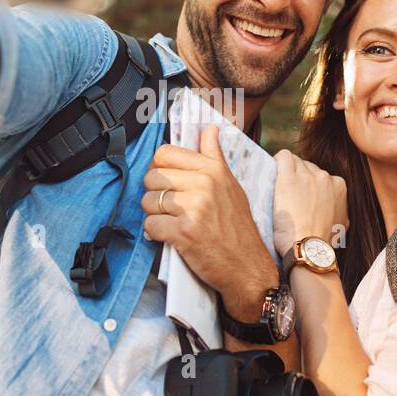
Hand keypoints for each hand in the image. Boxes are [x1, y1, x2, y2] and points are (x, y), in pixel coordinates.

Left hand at [142, 125, 277, 310]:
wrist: (247, 267)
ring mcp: (193, 208)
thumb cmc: (238, 228)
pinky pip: (150, 224)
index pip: (165, 153)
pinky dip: (155, 233)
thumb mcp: (231, 186)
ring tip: (172, 222)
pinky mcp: (184, 232)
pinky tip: (170, 236)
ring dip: (154, 214)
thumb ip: (214, 156)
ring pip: (148, 201)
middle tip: (170, 207)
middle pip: (152, 177)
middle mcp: (203, 184)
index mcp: (213, 169)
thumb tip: (210, 128)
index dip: (160, 168)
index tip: (168, 182)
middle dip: (155, 194)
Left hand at [272, 149, 347, 256]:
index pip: (319, 174)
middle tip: (287, 194)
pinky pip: (283, 157)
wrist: (308, 249)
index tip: (299, 194)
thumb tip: (338, 213)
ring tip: (277, 188)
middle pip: (306, 166)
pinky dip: (276, 162)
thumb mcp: (341, 225)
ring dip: (286, 172)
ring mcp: (307, 176)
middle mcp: (325, 177)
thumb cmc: (321, 241)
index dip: (308, 184)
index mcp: (339, 186)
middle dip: (297, 177)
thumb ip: (340, 211)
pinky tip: (271, 171)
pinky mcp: (289, 178)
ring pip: (294, 161)